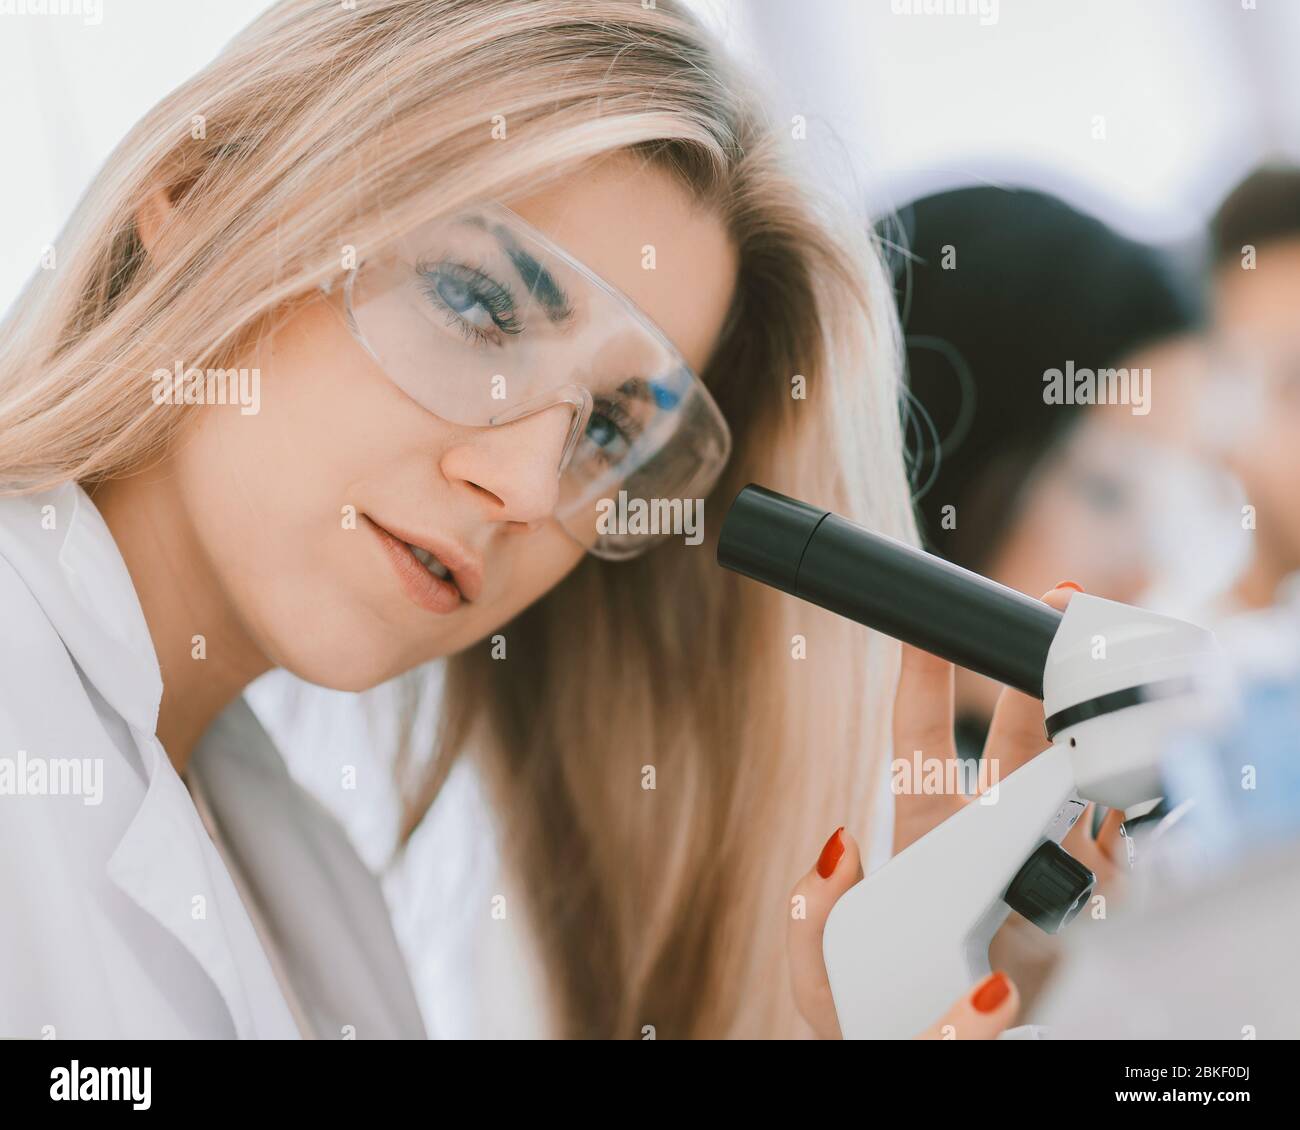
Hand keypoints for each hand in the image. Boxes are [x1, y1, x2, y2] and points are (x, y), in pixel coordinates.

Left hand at [788, 583, 1102, 1036]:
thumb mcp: (824, 984)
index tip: (925, 624)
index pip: (919, 744)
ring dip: (1086, 734)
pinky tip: (1120, 792)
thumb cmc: (882, 1028)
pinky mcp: (1098, 919)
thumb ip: (814, 920)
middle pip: (1015, 743)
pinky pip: (1121, 856)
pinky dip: (1126, 817)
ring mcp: (1050, 876)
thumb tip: (840, 840)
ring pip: (1074, 786)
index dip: (922, 680)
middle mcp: (992, 847)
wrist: (949, 1074)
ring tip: (1097, 688)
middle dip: (1030, 678)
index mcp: (925, 843)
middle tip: (1050, 614)